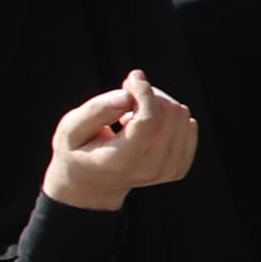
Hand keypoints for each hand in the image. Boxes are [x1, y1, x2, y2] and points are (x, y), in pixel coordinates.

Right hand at [42, 71, 195, 210]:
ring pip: (182, 116)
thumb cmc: (79, 150)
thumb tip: (126, 96)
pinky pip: (188, 125)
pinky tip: (148, 125)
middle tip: (126, 96)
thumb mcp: (72, 129)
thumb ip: (96, 111)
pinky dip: (169, 117)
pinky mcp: (179, 168)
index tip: (131, 77)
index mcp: (121, 161)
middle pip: (169, 114)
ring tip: (133, 114)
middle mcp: (149, 169)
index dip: (144, 92)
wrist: (93, 183)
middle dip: (149, 95)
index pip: (149, 120)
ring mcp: (167, 171)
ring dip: (158, 104)